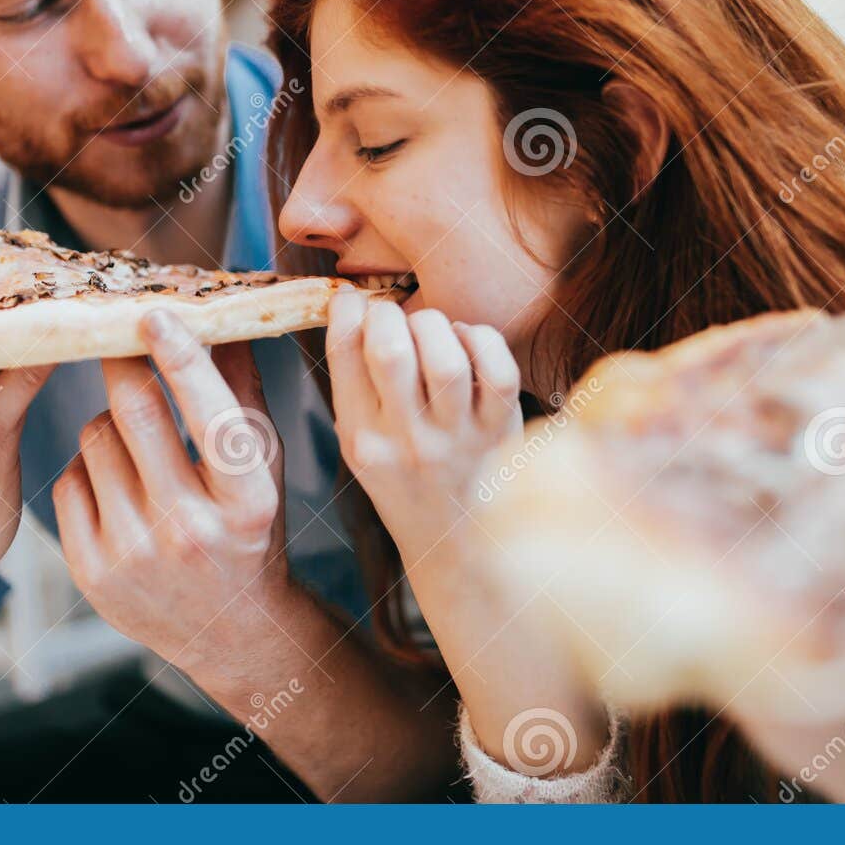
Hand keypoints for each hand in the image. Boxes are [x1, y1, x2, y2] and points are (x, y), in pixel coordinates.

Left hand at [52, 310, 293, 672]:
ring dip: (110, 421)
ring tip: (135, 440)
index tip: (154, 314)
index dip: (180, 356)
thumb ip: (244, 395)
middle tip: (116, 337)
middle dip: (122, 364)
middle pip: (136, 414)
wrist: (231, 632)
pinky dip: (87, 468)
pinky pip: (68, 481)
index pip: (211, 414)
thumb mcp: (265, 469)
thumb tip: (223, 322)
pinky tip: (116, 483)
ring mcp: (136, 555)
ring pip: (95, 439)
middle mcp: (192, 530)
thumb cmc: (251, 533)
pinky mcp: (92, 573)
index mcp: (247, 501)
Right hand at [326, 290, 522, 566]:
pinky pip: (498, 370)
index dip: (345, 310)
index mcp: (362, 438)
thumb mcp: (359, 444)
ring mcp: (458, 439)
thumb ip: (353, 385)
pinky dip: (481, 340)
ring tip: (429, 329)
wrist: (457, 544)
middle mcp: (407, 441)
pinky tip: (467, 342)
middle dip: (387, 314)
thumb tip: (350, 307)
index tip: (351, 300)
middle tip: (391, 314)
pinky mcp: (501, 432)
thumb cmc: (404, 479)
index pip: (344, 354)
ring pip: (446, 358)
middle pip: (391, 351)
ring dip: (434, 325)